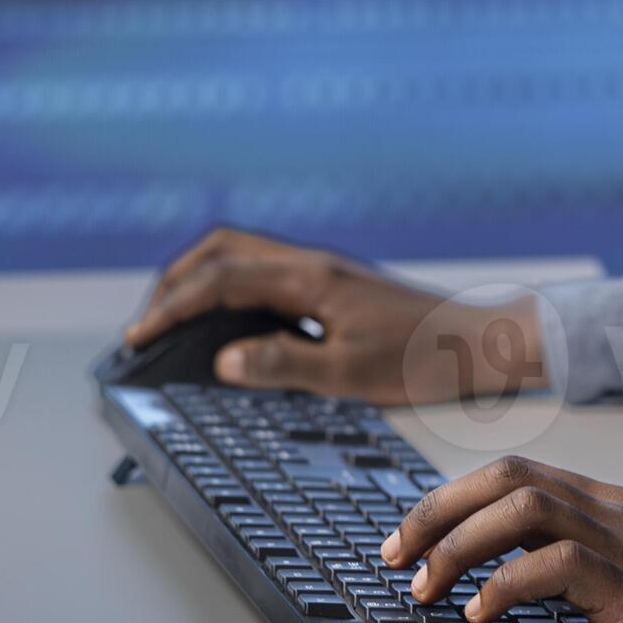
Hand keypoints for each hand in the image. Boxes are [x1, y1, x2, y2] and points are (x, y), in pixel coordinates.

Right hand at [124, 227, 549, 401]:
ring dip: (202, 279)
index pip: (219, 279)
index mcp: (309, 278)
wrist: (483, 342)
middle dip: (175, 280)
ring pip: (244, 256)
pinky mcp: (336, 285)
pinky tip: (232, 325)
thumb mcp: (349, 373)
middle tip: (146, 321)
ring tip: (175, 318)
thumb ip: (283, 364)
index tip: (139, 335)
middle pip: (223, 250)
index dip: (171, 306)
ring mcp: (324, 271)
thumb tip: (222, 361)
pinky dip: (233, 288)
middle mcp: (312, 264)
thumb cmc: (425, 359)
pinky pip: (267, 272)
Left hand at [381, 455, 622, 622]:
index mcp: (613, 505)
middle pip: (505, 477)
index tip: (407, 537)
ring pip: (522, 505)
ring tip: (425, 588)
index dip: (450, 499)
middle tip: (392, 556)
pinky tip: (481, 616)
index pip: (516, 475)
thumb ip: (598, 572)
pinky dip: (507, 584)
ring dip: (458, 543)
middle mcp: (613, 510)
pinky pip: (559, 564)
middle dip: (435, 511)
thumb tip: (532, 595)